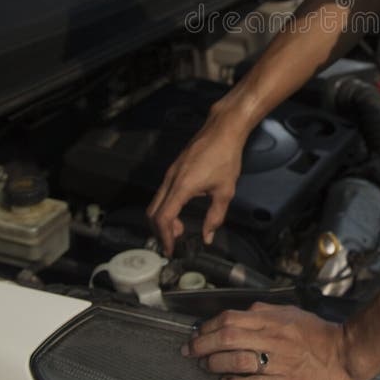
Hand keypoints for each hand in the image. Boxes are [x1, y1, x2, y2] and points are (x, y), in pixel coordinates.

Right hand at [147, 114, 243, 254]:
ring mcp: (170, 172)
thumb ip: (215, 216)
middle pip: (153, 212)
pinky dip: (166, 206)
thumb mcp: (225, 191)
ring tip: (179, 229)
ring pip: (156, 201)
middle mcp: (170, 179)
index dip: (165, 236)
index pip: (164, 218)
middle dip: (160, 231)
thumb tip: (207, 236)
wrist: (223, 129)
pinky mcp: (174, 168)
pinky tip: (180, 210)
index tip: (171, 249)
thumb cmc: (226, 157)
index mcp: (182, 186)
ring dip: (163, 219)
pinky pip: (162, 192)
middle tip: (173, 242)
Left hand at [181, 302, 360, 379]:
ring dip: (215, 364)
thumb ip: (266, 312)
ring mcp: (278, 361)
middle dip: (202, 345)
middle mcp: (272, 338)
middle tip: (189, 351)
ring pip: (236, 360)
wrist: (345, 354)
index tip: (196, 333)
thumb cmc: (318, 335)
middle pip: (227, 337)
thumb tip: (244, 313)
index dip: (208, 326)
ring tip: (205, 367)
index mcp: (272, 319)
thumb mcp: (291, 313)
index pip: (230, 318)